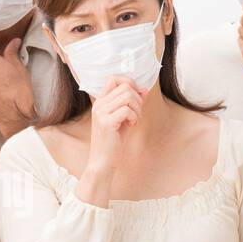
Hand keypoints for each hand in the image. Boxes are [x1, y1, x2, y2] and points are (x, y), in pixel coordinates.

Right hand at [74, 77, 144, 206]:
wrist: (103, 162)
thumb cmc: (114, 142)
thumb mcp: (125, 119)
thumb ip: (133, 104)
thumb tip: (144, 89)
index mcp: (100, 102)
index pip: (114, 79)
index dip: (129, 83)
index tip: (136, 97)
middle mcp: (98, 104)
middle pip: (125, 86)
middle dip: (138, 99)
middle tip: (137, 114)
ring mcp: (100, 113)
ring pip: (128, 96)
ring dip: (137, 108)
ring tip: (134, 120)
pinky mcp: (106, 122)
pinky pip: (127, 110)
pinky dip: (134, 117)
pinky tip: (131, 126)